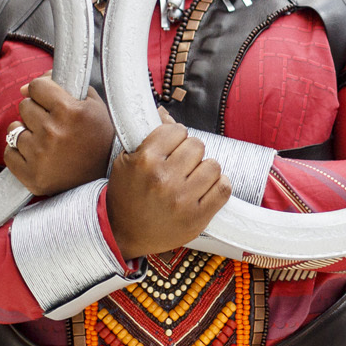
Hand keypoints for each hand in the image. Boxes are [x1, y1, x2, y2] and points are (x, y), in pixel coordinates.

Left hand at [5, 79, 115, 197]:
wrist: (106, 175)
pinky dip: (19, 152)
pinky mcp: (31, 175)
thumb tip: (24, 88)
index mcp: (70, 111)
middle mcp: (52, 131)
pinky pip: (9, 152)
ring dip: (27, 132)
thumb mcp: (92, 104)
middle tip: (53, 124)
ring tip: (45, 140)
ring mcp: (39, 155)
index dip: (44, 91)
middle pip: (25, 106)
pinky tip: (36, 155)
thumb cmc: (99, 137)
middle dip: (37, 111)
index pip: (37, 86)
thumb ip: (62, 85)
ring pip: (14, 128)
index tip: (50, 100)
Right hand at [103, 112, 231, 259]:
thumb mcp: (127, 161)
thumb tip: (165, 112)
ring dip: (204, 170)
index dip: (175, 137)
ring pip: (213, 165)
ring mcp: (182, 199)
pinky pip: (223, 188)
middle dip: (190, 153)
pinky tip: (205, 189)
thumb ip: (148, 135)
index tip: (171, 146)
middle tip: (181, 165)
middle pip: (197, 145)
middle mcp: (164, 179)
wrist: (122, 233)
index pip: (177, 130)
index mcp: (145, 161)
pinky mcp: (197, 217)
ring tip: (191, 178)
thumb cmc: (126, 195)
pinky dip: (218, 186)